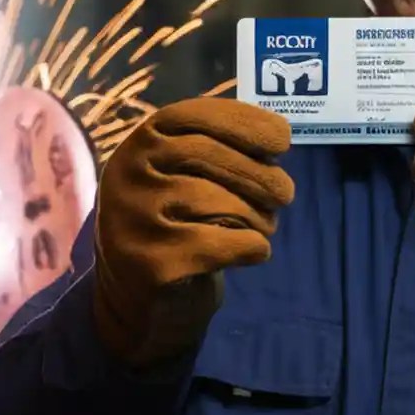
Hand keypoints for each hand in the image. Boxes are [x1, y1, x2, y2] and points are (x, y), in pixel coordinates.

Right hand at [93, 97, 293, 367]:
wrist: (137, 298)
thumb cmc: (175, 223)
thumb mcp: (181, 174)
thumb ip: (217, 148)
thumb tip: (277, 135)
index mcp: (139, 143)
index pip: (193, 115)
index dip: (244, 122)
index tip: (283, 141)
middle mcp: (127, 173)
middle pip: (209, 155)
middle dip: (261, 174)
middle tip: (286, 194)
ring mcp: (134, 219)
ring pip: (219, 201)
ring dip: (259, 216)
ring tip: (265, 225)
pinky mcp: (152, 263)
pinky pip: (223, 244)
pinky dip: (252, 247)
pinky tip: (253, 251)